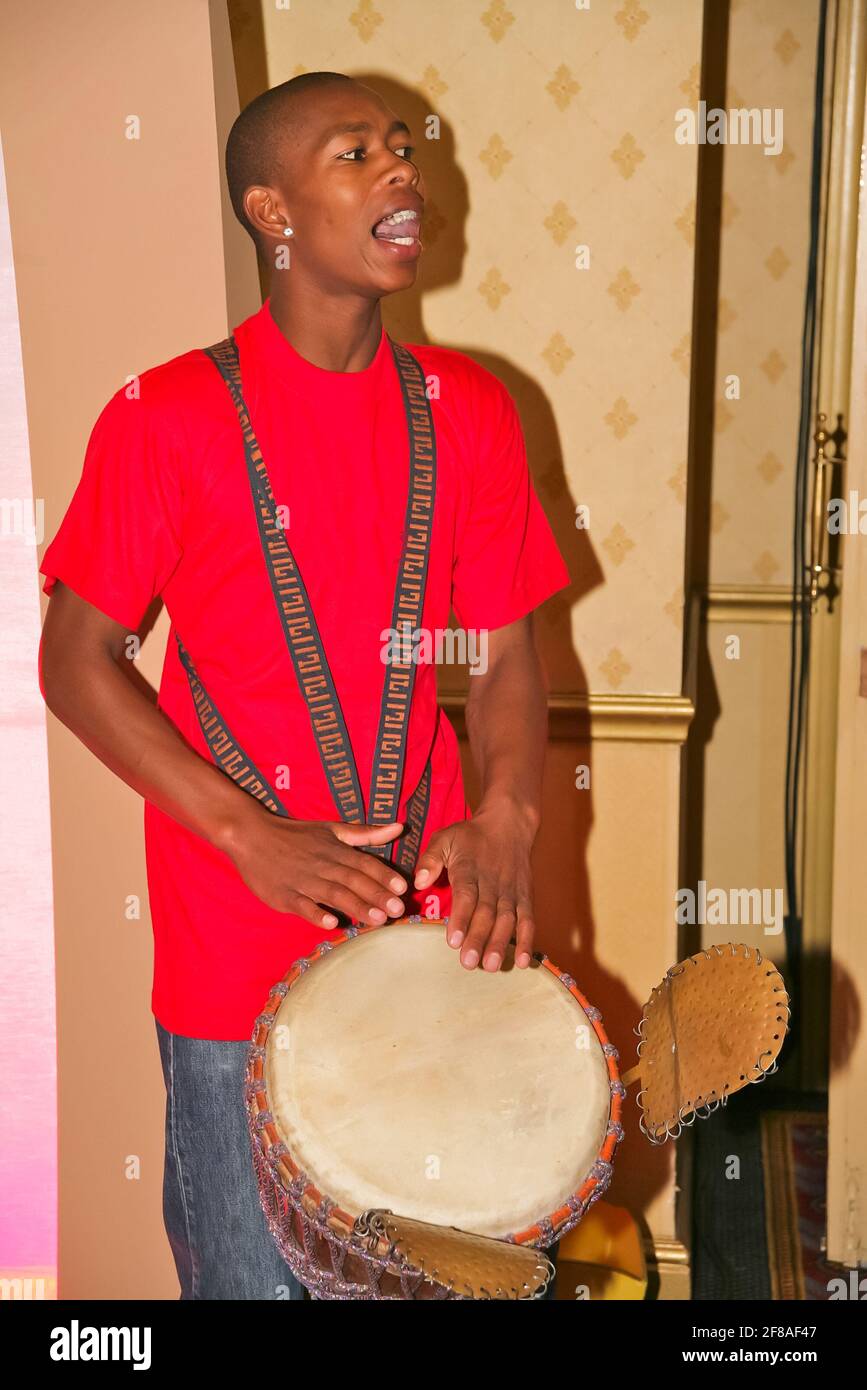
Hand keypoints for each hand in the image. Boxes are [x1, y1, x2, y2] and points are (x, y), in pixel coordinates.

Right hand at [221, 808, 407, 928]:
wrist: (251, 835)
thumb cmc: (296, 835)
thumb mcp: (332, 829)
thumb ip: (366, 833)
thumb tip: (399, 827)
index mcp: (336, 850)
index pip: (365, 863)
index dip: (384, 875)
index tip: (402, 888)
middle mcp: (323, 865)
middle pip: (354, 880)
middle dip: (377, 895)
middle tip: (397, 911)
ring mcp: (303, 881)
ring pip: (333, 894)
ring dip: (356, 906)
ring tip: (377, 920)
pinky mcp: (284, 895)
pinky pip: (302, 905)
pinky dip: (316, 914)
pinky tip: (330, 923)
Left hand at [413, 803, 536, 970]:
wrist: (509, 823)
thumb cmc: (471, 835)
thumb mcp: (444, 838)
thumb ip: (431, 859)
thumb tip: (418, 881)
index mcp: (470, 868)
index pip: (466, 895)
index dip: (460, 918)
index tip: (452, 941)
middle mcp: (492, 881)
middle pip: (486, 913)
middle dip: (478, 938)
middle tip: (469, 963)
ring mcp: (511, 890)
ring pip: (507, 919)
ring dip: (499, 943)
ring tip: (491, 966)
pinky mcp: (525, 896)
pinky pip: (528, 919)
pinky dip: (526, 940)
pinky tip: (521, 961)